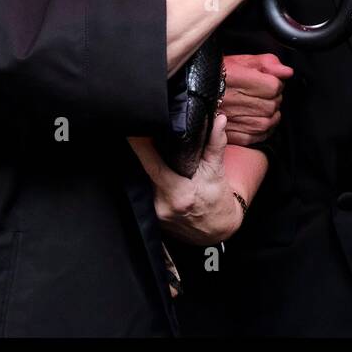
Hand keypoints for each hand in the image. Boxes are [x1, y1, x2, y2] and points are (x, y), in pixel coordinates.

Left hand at [130, 115, 243, 244]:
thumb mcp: (218, 172)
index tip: (132, 130)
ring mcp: (155, 214)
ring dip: (144, 167)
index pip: (152, 166)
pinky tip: (153, 173)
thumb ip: (215, 144)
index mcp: (179, 194)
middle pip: (143, 172)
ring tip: (148, 151)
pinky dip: (148, 181)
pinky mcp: (152, 218)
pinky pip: (145, 193)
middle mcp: (162, 205)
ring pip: (142, 182)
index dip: (139, 147)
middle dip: (142, 153)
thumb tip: (218, 120)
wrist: (217, 231)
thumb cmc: (218, 201)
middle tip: (143, 133)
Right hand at [222, 53, 291, 144]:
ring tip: (263, 106)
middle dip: (274, 98)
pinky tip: (258, 119)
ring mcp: (230, 119)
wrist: (194, 90)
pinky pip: (257, 136)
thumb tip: (287, 72)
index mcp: (235, 78)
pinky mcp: (229, 133)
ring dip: (271, 114)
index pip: (273, 86)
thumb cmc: (218, 74)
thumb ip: (267, 63)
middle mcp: (232, 100)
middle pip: (272, 105)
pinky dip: (263, 130)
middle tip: (265, 93)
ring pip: (267, 122)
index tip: (269, 81)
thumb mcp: (242, 60)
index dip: (275, 82)